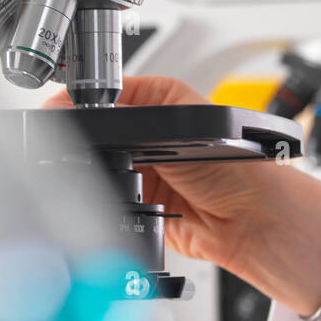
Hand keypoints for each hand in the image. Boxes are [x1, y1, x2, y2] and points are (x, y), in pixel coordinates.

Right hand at [43, 75, 320, 316]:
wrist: (266, 225)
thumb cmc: (245, 169)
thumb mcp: (180, 130)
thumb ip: (126, 124)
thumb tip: (78, 112)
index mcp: (162, 99)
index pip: (105, 95)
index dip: (78, 106)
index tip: (54, 116)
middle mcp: (153, 133)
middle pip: (96, 133)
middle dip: (82, 144)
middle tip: (67, 152)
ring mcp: (148, 171)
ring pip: (98, 169)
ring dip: (93, 177)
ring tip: (94, 178)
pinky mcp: (145, 208)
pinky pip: (110, 204)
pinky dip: (106, 206)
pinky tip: (108, 203)